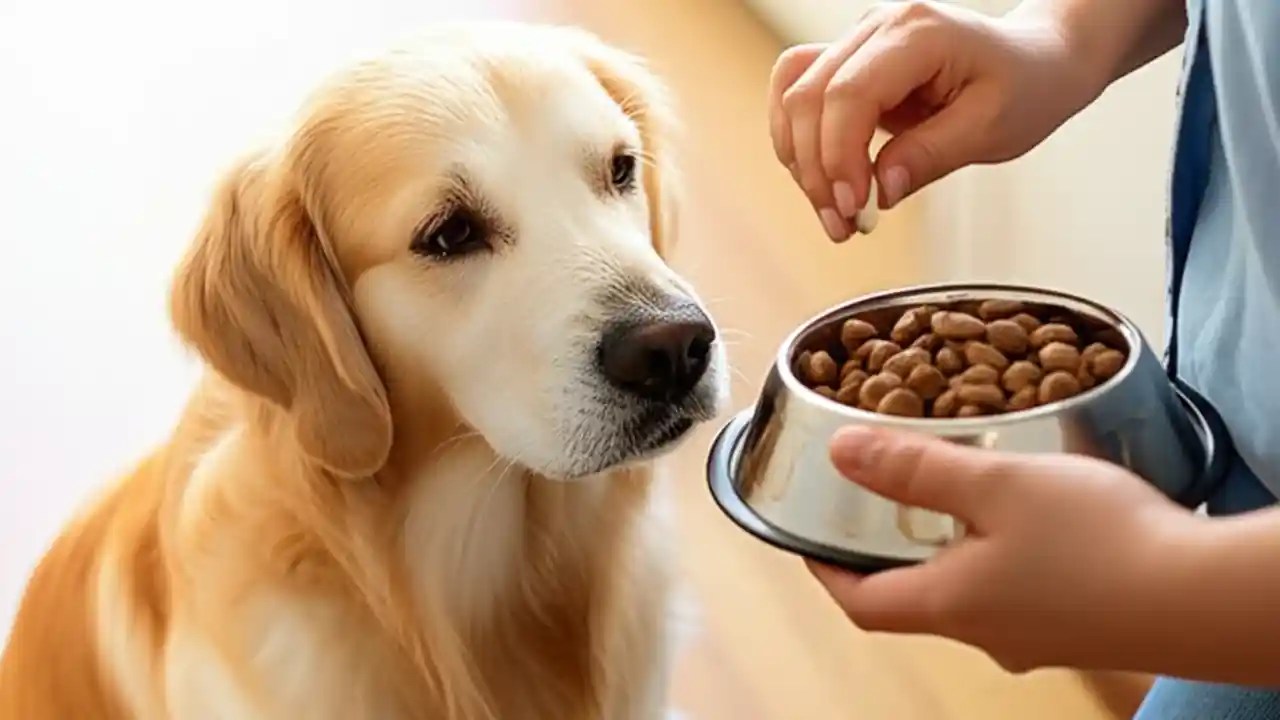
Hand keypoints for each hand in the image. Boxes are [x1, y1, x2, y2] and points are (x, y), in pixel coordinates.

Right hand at [768, 1, 1103, 240]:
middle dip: (816, 170)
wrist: (1037, 62)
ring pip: (792, 97)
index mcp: (917, 32)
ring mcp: (857, 42)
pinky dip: (800, 144)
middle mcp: (876, 27)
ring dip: (800, 162)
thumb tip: (880, 190)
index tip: (855, 208)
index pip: (848, 93)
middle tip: (843, 225)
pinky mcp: (847, 65)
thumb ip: (931, 156)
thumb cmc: (1025, 87)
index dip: (839, 156)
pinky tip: (822, 181)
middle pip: (808, 96)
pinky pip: (798, 98)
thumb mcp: (991, 129)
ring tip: (833, 212)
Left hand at [809, 426, 1203, 673]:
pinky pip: (1019, 592)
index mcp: (949, 605)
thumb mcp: (995, 486)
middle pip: (911, 598)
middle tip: (879, 503)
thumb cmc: (1098, 542)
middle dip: (887, 553)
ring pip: (968, 592)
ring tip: (953, 495)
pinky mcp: (1079, 629)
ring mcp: (1035, 639)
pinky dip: (999, 555)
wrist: (1206, 598)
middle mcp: (986, 635)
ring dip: (949, 548)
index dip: (823, 570)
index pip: (859, 602)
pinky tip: (1027, 517)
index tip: (807, 539)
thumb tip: (840, 453)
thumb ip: (914, 469)